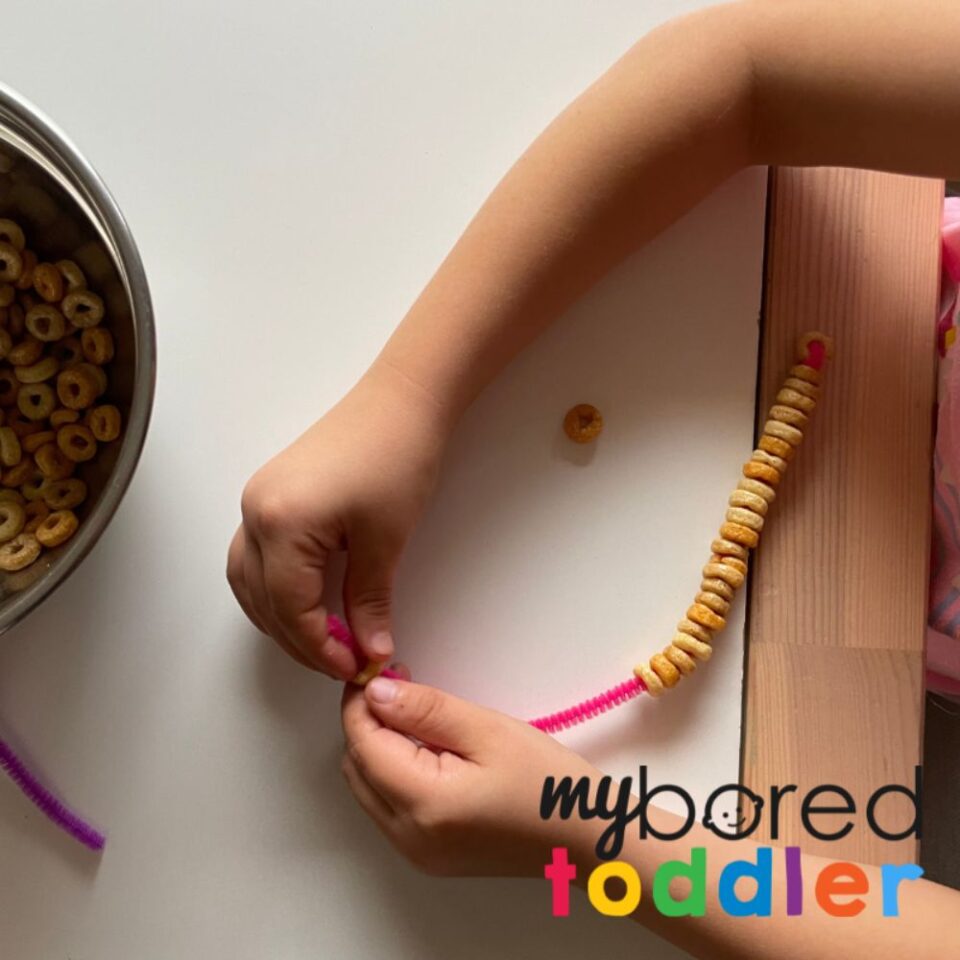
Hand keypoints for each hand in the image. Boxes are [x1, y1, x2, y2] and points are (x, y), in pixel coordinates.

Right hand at [227, 362, 448, 677]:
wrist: (401, 401)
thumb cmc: (398, 458)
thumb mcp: (386, 540)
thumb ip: (369, 602)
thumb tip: (371, 652)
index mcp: (280, 524)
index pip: (290, 608)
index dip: (321, 647)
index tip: (354, 667)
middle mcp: (254, 513)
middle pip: (261, 599)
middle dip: (298, 639)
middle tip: (341, 660)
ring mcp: (255, 500)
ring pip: (249, 581)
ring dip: (281, 617)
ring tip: (325, 639)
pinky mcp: (268, 494)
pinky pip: (256, 557)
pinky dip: (276, 589)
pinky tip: (308, 601)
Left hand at [340, 677, 598, 875]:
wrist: (586, 839)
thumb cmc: (549, 783)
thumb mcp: (488, 731)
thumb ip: (426, 710)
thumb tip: (375, 691)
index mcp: (423, 805)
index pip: (364, 745)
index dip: (360, 703)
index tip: (376, 670)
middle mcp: (408, 838)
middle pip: (357, 769)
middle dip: (366, 723)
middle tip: (396, 685)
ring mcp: (417, 853)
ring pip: (368, 788)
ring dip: (377, 747)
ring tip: (414, 713)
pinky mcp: (429, 856)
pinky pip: (389, 806)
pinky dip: (393, 772)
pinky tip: (425, 748)